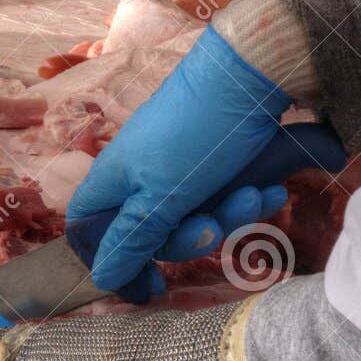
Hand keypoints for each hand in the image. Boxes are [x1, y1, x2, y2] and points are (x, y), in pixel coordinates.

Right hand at [67, 27, 293, 291]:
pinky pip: (223, 193)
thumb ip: (131, 240)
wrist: (254, 73)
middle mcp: (141, 173)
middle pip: (153, 231)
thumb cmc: (195, 135)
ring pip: (195, 214)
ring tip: (254, 195)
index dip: (113, 259)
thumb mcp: (161, 196)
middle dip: (191, 236)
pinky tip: (270, 187)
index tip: (147, 287)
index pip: (89, 227)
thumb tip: (101, 278)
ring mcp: (179, 164)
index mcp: (114, 179)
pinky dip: (246, 195)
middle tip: (214, 225)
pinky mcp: (215, 157)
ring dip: (229, 214)